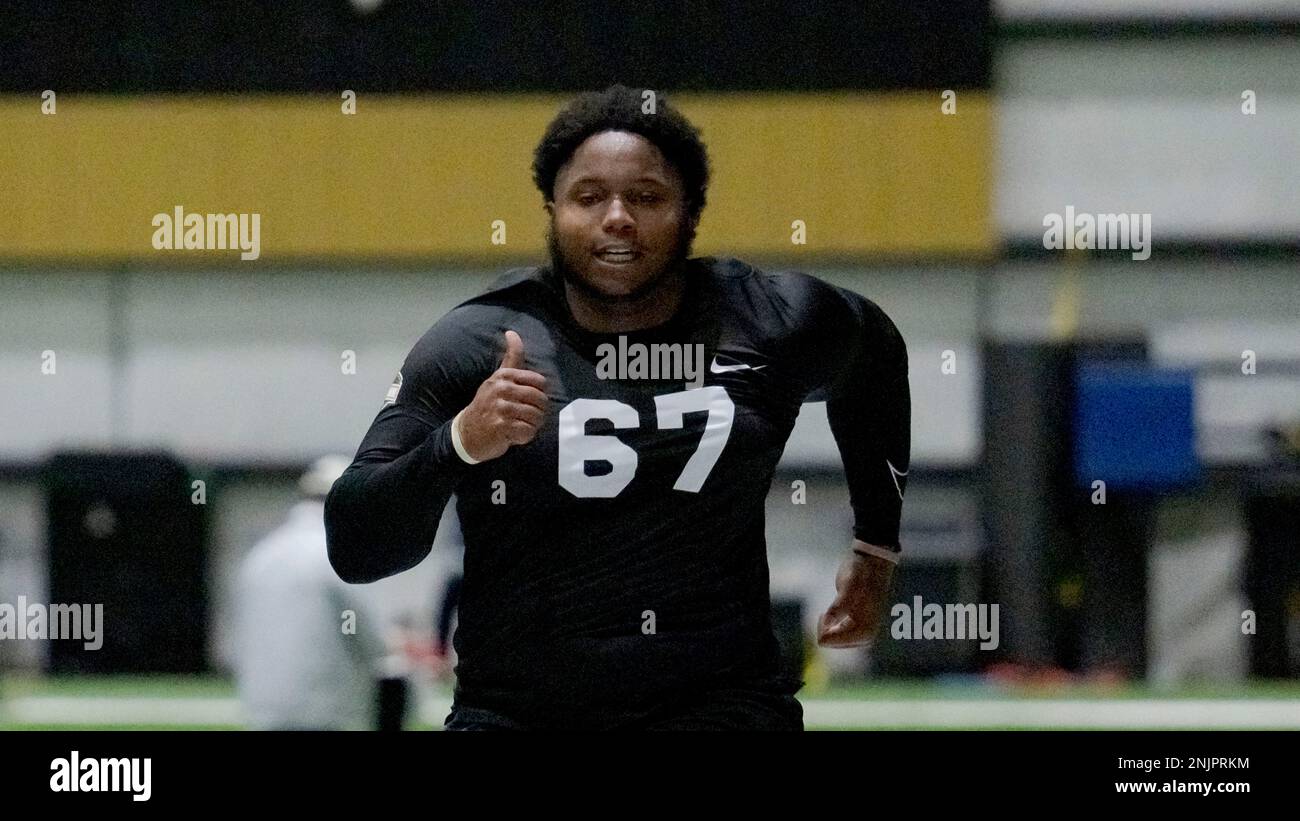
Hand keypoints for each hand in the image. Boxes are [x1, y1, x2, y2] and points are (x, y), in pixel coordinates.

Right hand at [457, 330, 547, 460]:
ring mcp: (501, 408)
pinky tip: (513, 435)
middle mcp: (502, 389)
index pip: (539, 382)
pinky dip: (524, 437)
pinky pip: (528, 431)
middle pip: (540, 400)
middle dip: (537, 412)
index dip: (538, 394)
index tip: (526, 401)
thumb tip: (512, 332)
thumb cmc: (487, 404)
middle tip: (524, 417)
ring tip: (518, 425)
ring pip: (536, 417)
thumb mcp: (497, 378)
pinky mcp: (502, 427)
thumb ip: (511, 358)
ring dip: (532, 425)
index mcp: (504, 376)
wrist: (466, 433)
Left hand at [816, 546, 895, 647]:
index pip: (827, 641)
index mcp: (864, 631)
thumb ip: (838, 606)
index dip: (821, 625)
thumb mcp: (848, 586)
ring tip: (834, 609)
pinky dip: (832, 625)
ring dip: (829, 625)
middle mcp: (866, 636)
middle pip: (830, 642)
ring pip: (834, 639)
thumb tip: (828, 622)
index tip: (825, 611)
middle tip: (829, 609)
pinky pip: (839, 635)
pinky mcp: (861, 627)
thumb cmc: (861, 573)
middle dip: (825, 627)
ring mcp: (864, 633)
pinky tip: (837, 612)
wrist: (874, 562)